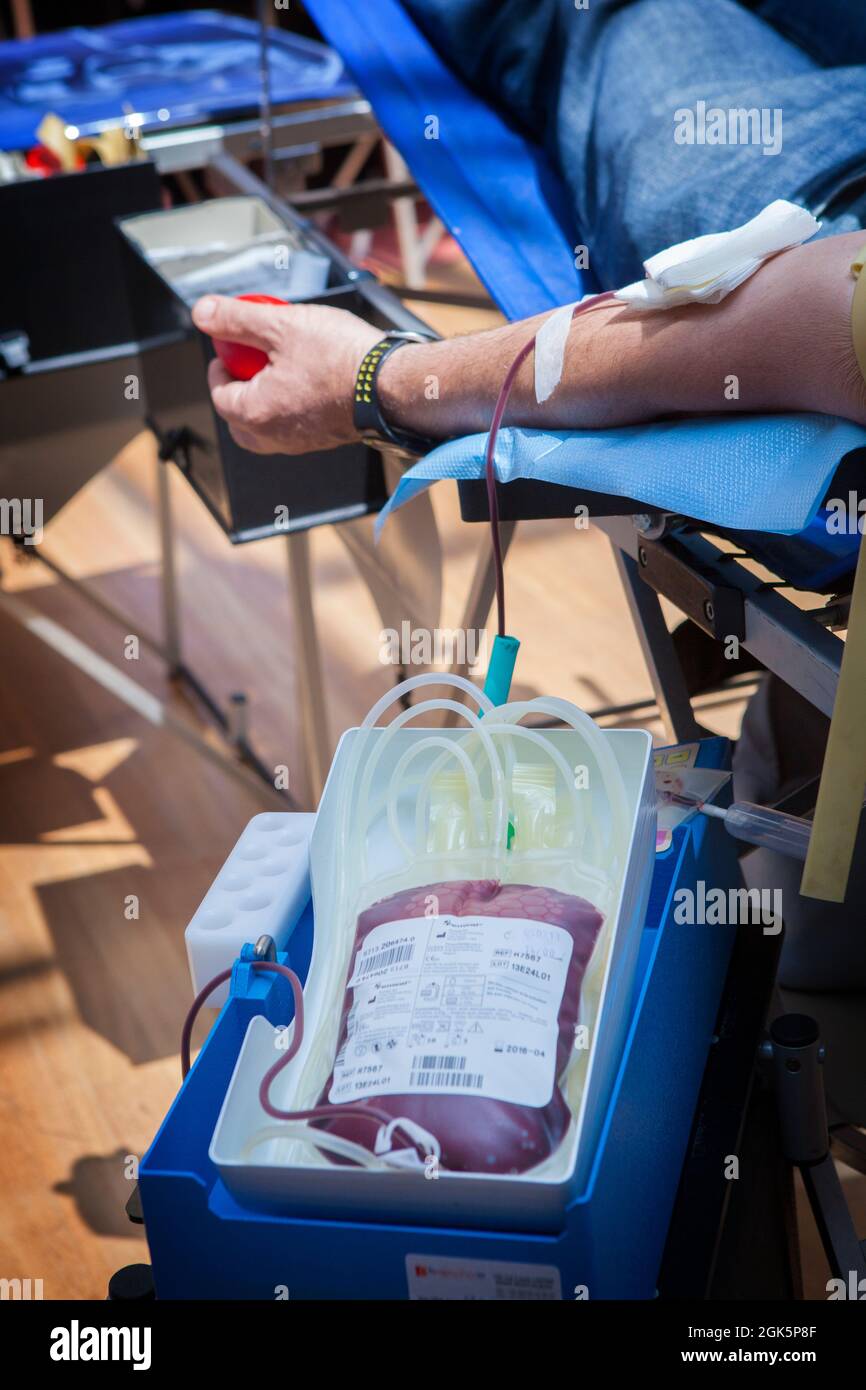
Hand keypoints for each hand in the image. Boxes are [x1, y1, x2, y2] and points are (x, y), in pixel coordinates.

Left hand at [192, 295, 380, 454]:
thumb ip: (237, 319)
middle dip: (237, 394)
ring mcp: (303, 442)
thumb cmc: (341, 358)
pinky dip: (291, 409)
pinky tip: (307, 383)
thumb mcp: (281, 325)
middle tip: (247, 367)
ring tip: (277, 373)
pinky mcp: (326, 439)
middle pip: (239, 423)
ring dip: (264, 404)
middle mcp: (276, 436)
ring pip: (267, 430)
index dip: (219, 368)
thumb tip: (203, 312)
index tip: (229, 349)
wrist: (392, 384)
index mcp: (256, 412)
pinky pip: (295, 429)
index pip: (219, 395)